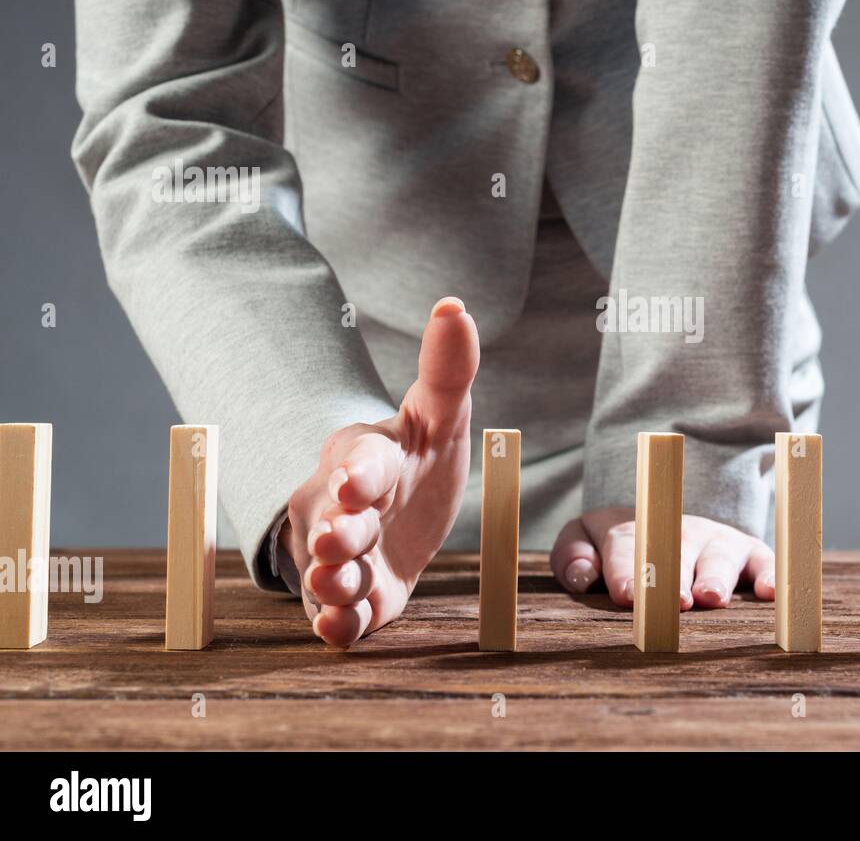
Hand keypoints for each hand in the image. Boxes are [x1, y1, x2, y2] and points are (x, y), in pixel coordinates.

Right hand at [279, 296, 479, 646]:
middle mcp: (343, 507)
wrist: (396, 514)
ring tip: (338, 583)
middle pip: (334, 519)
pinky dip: (337, 623)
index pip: (362, 460)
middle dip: (338, 529)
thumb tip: (455, 305)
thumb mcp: (438, 416)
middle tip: (339, 538)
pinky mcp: (356, 599)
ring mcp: (344, 556)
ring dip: (332, 578)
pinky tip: (338, 629)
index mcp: (367, 458)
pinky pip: (339, 614)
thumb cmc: (416, 459)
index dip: (362, 471)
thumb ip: (446, 370)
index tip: (361, 480)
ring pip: (329, 569)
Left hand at [549, 506, 775, 608]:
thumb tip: (582, 576)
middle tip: (674, 601)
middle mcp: (676, 530)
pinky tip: (769, 593)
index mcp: (631, 527)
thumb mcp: (585, 541)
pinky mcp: (749, 553)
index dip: (626, 568)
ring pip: (717, 556)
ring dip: (715, 576)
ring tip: (711, 598)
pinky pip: (764, 561)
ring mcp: (715, 540)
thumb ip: (573, 555)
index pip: (625, 543)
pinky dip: (769, 575)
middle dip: (674, 575)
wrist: (665, 518)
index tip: (626, 593)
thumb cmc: (620, 547)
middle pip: (675, 549)